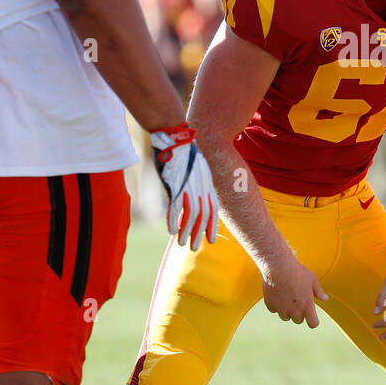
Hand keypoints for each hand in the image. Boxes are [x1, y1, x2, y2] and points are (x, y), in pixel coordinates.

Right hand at [151, 125, 218, 248]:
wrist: (177, 136)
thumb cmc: (186, 149)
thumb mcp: (198, 166)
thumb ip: (197, 180)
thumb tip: (194, 190)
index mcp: (207, 183)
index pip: (213, 209)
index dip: (212, 225)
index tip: (211, 239)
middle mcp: (200, 187)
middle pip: (203, 216)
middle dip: (200, 233)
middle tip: (196, 247)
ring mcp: (188, 187)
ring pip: (191, 215)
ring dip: (187, 231)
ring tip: (184, 244)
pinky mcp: (175, 185)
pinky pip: (176, 207)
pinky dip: (174, 220)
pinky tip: (172, 232)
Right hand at [261, 257, 327, 327]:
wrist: (279, 266)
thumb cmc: (298, 272)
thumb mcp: (312, 280)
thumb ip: (319, 291)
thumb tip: (325, 298)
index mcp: (307, 306)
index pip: (313, 324)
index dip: (313, 321)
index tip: (312, 316)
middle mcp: (294, 311)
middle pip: (298, 320)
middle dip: (299, 313)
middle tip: (297, 300)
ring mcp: (281, 309)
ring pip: (286, 317)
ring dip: (287, 310)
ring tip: (287, 296)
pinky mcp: (270, 305)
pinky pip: (274, 310)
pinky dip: (276, 304)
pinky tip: (277, 293)